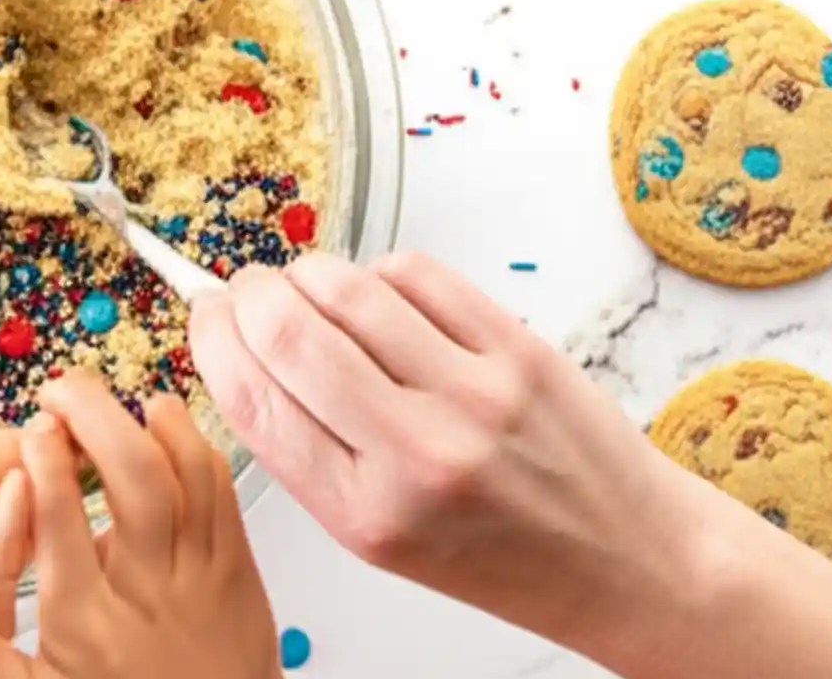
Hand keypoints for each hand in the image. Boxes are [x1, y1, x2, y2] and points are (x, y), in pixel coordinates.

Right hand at [0, 373, 279, 678]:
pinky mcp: (238, 565)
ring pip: (183, 477)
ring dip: (147, 424)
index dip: (44, 468)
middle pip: (133, 482)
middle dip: (96, 419)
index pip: (60, 529)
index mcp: (87, 622)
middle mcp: (146, 589)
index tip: (31, 429)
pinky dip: (193, 445)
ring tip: (112, 400)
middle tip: (60, 391)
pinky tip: (165, 422)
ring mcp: (198, 573)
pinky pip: (219, 491)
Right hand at [187, 252, 701, 656]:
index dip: (214, 338)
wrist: (624, 561)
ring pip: (348, 288)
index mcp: (363, 514)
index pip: (252, 398)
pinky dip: (378, 269)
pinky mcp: (518, 348)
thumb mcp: (380, 537)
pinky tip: (378, 292)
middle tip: (246, 290)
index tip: (207, 315)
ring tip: (305, 286)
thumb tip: (250, 355)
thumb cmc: (504, 557)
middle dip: (248, 294)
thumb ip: (311, 452)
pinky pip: (417, 273)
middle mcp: (414, 453)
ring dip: (307, 273)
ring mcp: (472, 393)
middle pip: (289, 331)